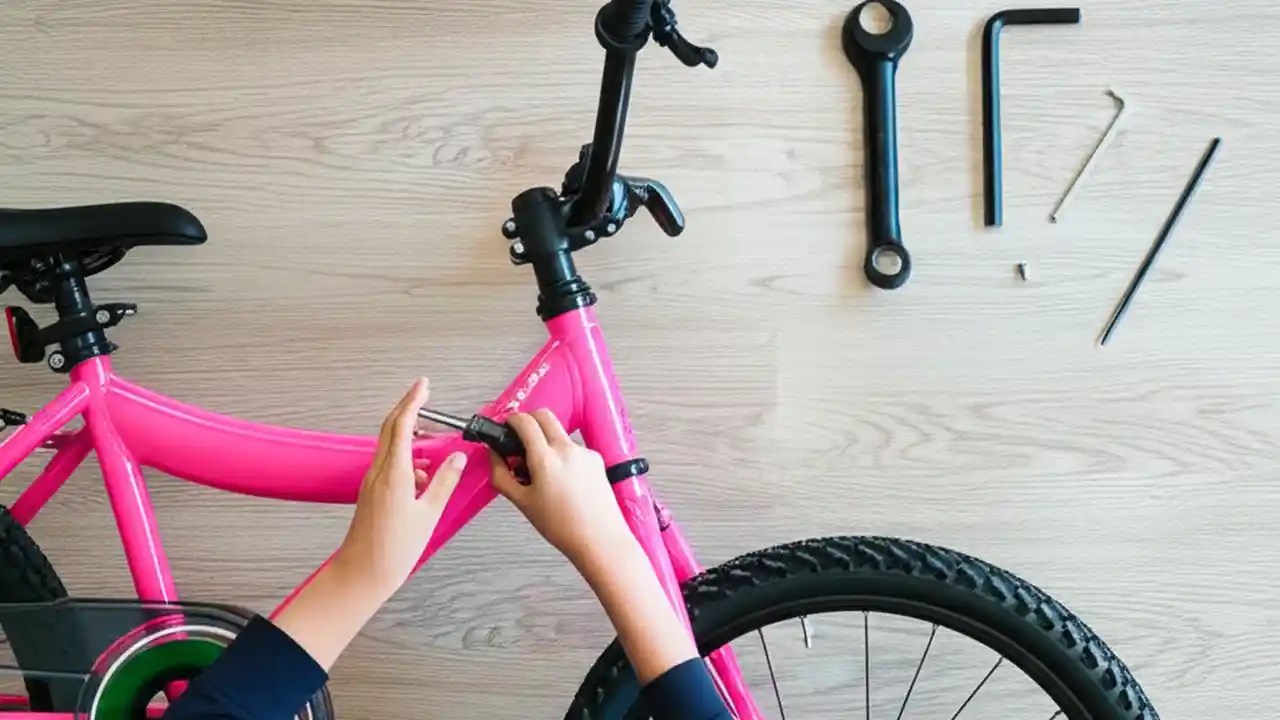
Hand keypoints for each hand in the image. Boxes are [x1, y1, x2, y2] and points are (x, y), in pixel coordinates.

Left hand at [335, 378, 465, 598]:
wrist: (363, 573)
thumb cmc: (393, 550)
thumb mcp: (429, 514)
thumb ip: (444, 482)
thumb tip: (456, 458)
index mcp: (393, 474)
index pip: (402, 426)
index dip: (413, 401)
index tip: (424, 386)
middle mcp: (378, 473)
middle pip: (390, 428)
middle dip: (408, 408)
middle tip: (424, 394)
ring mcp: (372, 482)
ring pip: (390, 446)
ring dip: (409, 436)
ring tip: (433, 443)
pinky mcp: (372, 493)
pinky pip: (389, 464)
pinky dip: (406, 459)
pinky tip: (422, 475)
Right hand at [490, 410, 630, 569]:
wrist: (599, 539)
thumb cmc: (564, 527)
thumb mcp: (522, 503)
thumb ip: (501, 475)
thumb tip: (494, 457)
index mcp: (546, 459)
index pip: (525, 421)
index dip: (511, 420)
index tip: (507, 427)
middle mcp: (567, 450)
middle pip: (544, 416)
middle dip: (529, 421)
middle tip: (520, 440)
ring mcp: (584, 453)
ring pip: (559, 433)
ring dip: (546, 441)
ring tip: (541, 471)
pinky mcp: (596, 459)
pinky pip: (573, 448)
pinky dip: (563, 455)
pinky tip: (562, 479)